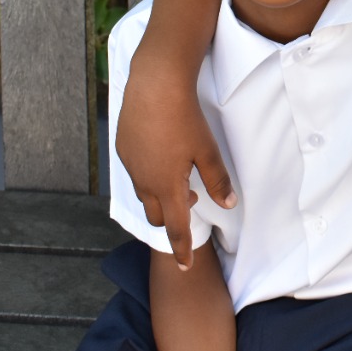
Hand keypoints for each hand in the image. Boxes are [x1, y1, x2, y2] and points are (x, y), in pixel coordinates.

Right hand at [116, 56, 235, 268]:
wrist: (154, 85)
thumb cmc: (185, 119)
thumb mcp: (208, 151)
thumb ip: (218, 180)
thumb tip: (229, 203)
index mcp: (166, 187)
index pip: (175, 228)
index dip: (182, 248)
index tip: (185, 265)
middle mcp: (143, 181)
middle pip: (155, 214)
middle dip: (170, 217)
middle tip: (191, 203)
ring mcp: (130, 165)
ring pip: (144, 193)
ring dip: (160, 195)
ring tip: (180, 179)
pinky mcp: (122, 148)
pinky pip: (135, 172)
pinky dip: (149, 175)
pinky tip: (162, 157)